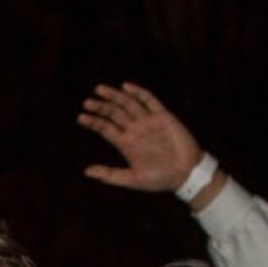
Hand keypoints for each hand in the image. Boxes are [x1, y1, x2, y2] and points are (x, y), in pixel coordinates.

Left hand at [78, 82, 215, 201]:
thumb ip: (110, 175)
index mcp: (126, 143)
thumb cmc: (160, 179)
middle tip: (88, 102)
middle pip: (114, 113)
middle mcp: (135, 130)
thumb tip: (86, 171)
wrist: (187, 174)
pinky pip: (150, 101)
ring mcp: (148, 122)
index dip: (94, 122)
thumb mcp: (133, 179)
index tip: (81, 116)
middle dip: (101, 106)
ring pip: (128, 104)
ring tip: (100, 90)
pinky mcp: (163, 117)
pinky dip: (138, 93)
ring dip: (115, 96)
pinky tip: (126, 87)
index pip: (106, 128)